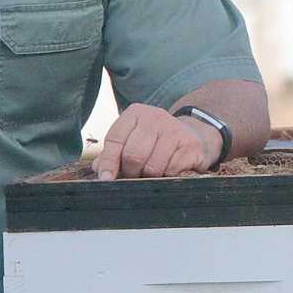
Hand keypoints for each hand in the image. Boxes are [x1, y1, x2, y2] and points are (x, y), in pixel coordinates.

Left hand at [94, 104, 220, 178]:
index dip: (109, 162)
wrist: (193, 137)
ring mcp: (175, 129)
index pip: (115, 139)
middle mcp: (156, 116)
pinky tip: (170, 171)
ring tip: (152, 174)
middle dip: (131, 172)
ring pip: (153, 166)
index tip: (106, 179)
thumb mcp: (132, 141)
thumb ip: (112, 154)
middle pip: (133, 155)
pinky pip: (171, 171)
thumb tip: (98, 170)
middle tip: (135, 176)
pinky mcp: (191, 145)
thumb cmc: (155, 142)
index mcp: (135, 113)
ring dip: (150, 177)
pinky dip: (167, 177)